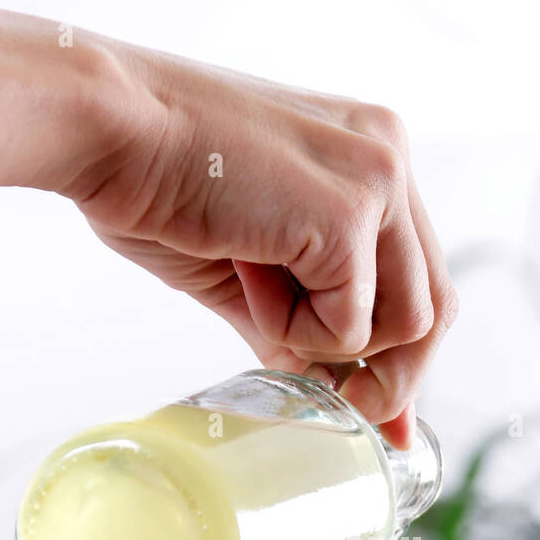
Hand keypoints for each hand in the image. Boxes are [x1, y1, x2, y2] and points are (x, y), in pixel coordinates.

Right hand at [73, 53, 455, 445]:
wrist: (105, 129)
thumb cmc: (157, 185)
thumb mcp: (251, 268)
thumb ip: (304, 321)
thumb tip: (335, 392)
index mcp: (369, 155)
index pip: (420, 275)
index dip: (404, 353)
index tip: (380, 410)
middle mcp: (389, 156)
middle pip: (435, 305)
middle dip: (394, 376)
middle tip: (343, 404)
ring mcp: (378, 181)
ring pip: (406, 324)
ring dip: (326, 340)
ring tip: (256, 290)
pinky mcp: (350, 214)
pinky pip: (350, 328)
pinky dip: (293, 328)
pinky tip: (244, 268)